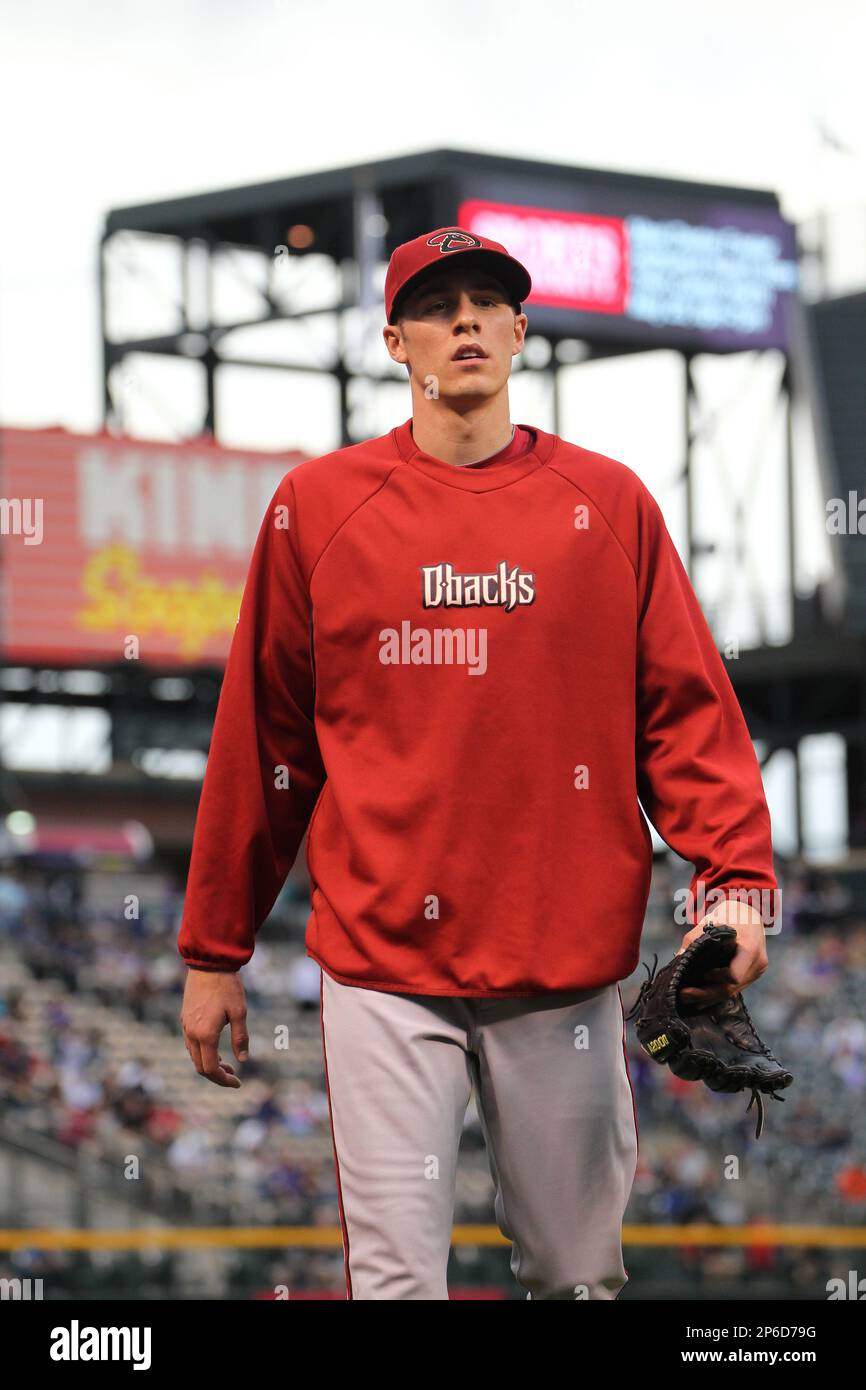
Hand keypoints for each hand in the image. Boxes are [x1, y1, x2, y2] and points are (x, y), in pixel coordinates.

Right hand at [181, 968, 248, 1086]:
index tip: (238, 1083)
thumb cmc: (227, 987)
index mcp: (205, 1035)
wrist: (208, 963)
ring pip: (194, 1056)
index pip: (210, 1069)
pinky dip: (203, 1053)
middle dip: (216, 1075)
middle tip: (234, 1076)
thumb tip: (244, 1060)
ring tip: (228, 1063)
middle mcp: (192, 1033)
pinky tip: (216, 1048)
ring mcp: (186, 1026)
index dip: (224, 1080)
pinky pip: (191, 1044)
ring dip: (209, 1064)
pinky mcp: (185, 1018)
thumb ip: (240, 1038)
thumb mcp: (239, 1012)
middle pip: (200, 1067)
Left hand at [676, 900, 768, 1010]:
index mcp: (750, 949)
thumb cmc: (730, 914)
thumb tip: (680, 957)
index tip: (700, 973)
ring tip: (689, 998)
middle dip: (706, 994)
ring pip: (733, 991)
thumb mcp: (712, 921)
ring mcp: (757, 971)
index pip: (733, 975)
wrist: (749, 912)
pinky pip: (736, 988)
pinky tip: (702, 1000)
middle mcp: (757, 963)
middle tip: (683, 995)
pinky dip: (719, 994)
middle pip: (731, 987)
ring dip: (710, 997)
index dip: (715, 977)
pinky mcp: (753, 974)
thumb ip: (694, 939)